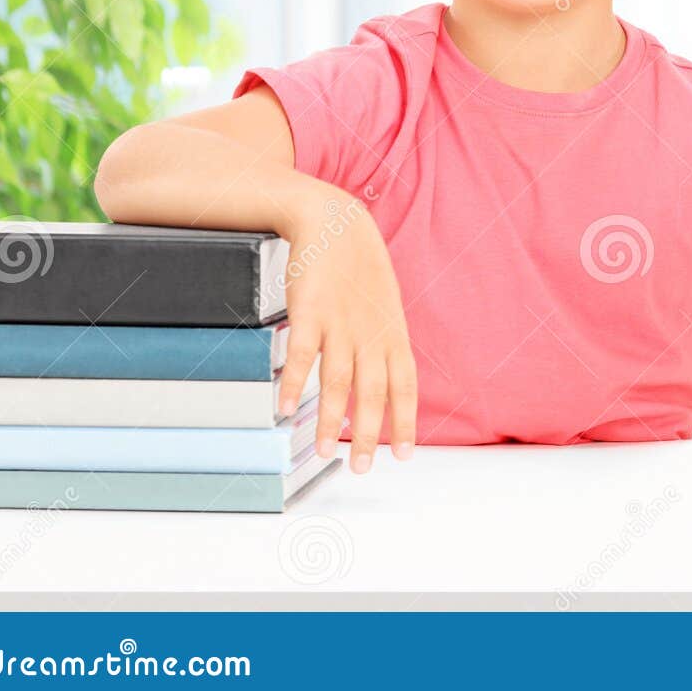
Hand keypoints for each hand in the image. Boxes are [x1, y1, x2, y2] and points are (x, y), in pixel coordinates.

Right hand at [277, 192, 416, 471]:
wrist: (335, 221)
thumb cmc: (359, 267)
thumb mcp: (384, 305)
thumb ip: (385, 341)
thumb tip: (384, 378)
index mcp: (392, 332)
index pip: (405, 385)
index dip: (405, 421)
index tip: (404, 454)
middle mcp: (370, 332)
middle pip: (373, 392)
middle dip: (367, 434)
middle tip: (361, 468)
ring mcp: (340, 323)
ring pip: (338, 381)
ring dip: (331, 420)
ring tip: (326, 453)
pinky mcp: (309, 311)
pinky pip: (301, 354)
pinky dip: (293, 382)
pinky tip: (286, 408)